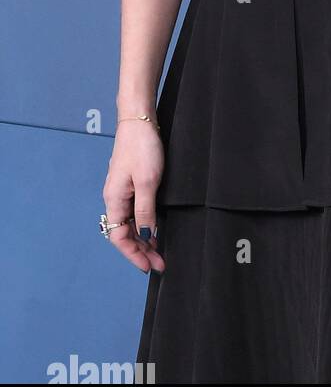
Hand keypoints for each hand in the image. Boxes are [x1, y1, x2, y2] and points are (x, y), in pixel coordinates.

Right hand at [102, 121, 165, 272]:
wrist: (139, 120)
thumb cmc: (142, 148)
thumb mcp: (148, 181)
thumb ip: (146, 209)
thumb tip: (147, 233)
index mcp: (114, 200)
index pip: (119, 237)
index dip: (134, 254)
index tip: (149, 266)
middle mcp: (115, 198)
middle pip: (124, 233)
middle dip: (141, 250)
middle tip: (160, 263)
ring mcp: (122, 191)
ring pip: (130, 223)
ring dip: (143, 238)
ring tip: (159, 250)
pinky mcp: (131, 183)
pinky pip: (135, 211)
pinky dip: (144, 223)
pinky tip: (155, 227)